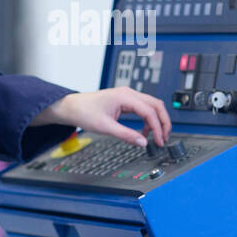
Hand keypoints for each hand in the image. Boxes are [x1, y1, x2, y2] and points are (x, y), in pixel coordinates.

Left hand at [38, 88, 170, 147]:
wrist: (72, 107)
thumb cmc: (84, 112)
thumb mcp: (105, 127)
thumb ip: (126, 135)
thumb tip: (142, 143)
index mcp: (125, 96)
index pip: (149, 111)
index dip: (157, 128)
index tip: (159, 141)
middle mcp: (129, 93)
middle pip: (156, 105)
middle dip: (163, 122)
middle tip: (164, 138)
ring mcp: (128, 96)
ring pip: (152, 106)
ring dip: (157, 121)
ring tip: (156, 137)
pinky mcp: (126, 101)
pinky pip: (144, 108)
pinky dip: (148, 120)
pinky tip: (144, 132)